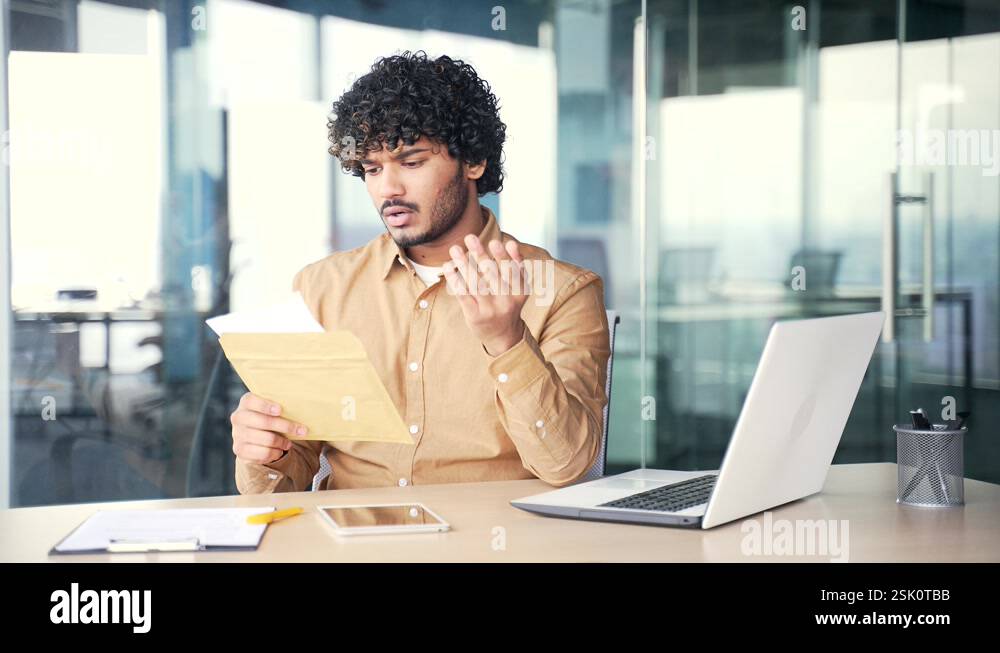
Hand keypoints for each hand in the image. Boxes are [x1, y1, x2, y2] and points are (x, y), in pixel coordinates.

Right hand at [230, 392, 307, 464]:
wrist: (254, 437)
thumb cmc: (269, 418)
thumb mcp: (273, 409)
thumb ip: (282, 406)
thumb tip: (304, 408)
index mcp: (246, 402)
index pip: (251, 401)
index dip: (265, 405)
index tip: (280, 410)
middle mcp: (239, 417)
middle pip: (263, 422)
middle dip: (285, 426)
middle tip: (301, 430)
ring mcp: (237, 434)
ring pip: (266, 439)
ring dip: (282, 442)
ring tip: (289, 443)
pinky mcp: (240, 450)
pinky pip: (263, 453)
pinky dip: (275, 453)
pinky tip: (279, 450)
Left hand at [443, 235, 529, 355]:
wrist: (503, 335)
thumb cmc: (508, 303)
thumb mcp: (519, 288)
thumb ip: (516, 266)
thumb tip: (511, 243)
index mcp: (519, 291)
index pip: (512, 271)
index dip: (503, 256)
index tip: (494, 242)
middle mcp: (506, 301)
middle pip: (492, 274)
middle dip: (480, 254)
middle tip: (469, 237)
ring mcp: (490, 309)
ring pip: (475, 283)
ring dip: (464, 264)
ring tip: (455, 249)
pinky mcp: (475, 315)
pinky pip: (463, 294)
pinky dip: (454, 279)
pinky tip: (448, 267)